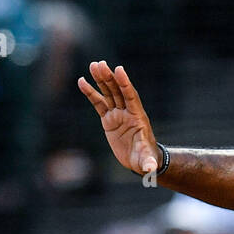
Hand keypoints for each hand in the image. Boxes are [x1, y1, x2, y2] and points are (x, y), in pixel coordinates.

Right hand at [78, 61, 160, 175]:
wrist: (140, 160)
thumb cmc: (146, 158)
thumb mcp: (147, 160)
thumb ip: (148, 163)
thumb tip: (151, 169)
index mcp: (138, 117)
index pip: (131, 96)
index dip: (125, 83)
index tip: (119, 69)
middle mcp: (127, 112)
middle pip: (118, 91)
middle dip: (110, 78)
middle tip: (100, 64)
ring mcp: (117, 114)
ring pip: (108, 93)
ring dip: (101, 80)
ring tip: (93, 65)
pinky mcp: (109, 119)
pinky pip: (98, 104)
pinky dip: (91, 93)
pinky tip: (82, 82)